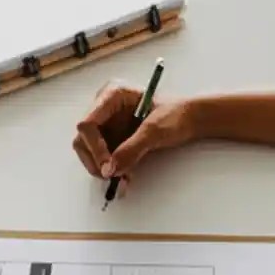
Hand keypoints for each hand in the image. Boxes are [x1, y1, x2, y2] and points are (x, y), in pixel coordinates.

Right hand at [72, 81, 197, 195]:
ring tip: (123, 178)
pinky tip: (126, 176)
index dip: (94, 146)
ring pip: (90, 151)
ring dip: (103, 168)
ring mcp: (107, 124)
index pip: (88, 123)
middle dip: (96, 160)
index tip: (107, 166)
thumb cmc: (176, 114)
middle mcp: (104, 108)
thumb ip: (132, 148)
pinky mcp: (113, 139)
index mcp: (112, 95)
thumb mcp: (156, 130)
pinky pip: (103, 158)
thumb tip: (111, 169)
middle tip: (112, 176)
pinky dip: (112, 169)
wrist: (191, 120)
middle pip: (83, 139)